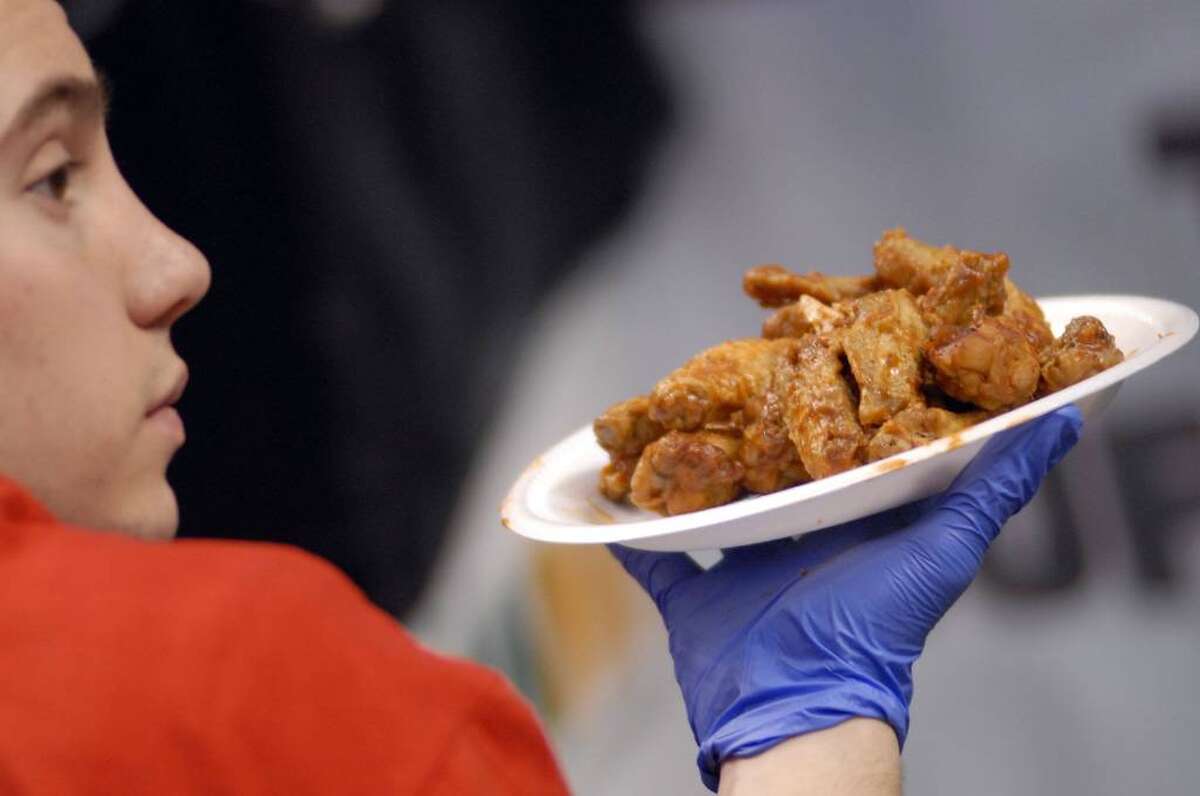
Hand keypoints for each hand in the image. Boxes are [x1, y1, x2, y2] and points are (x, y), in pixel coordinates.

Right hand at [611, 407, 1081, 790]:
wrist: (800, 703)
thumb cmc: (876, 625)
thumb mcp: (944, 547)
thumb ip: (996, 487)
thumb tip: (1064, 422)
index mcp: (848, 517)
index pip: (836, 442)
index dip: (826, 395)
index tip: (811, 338)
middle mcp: (795, 534)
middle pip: (765, 465)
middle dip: (747, 422)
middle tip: (724, 363)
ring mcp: (738, 564)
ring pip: (707, 500)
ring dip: (686, 468)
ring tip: (663, 415)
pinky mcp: (690, 595)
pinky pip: (652, 558)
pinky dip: (626, 537)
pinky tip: (605, 498)